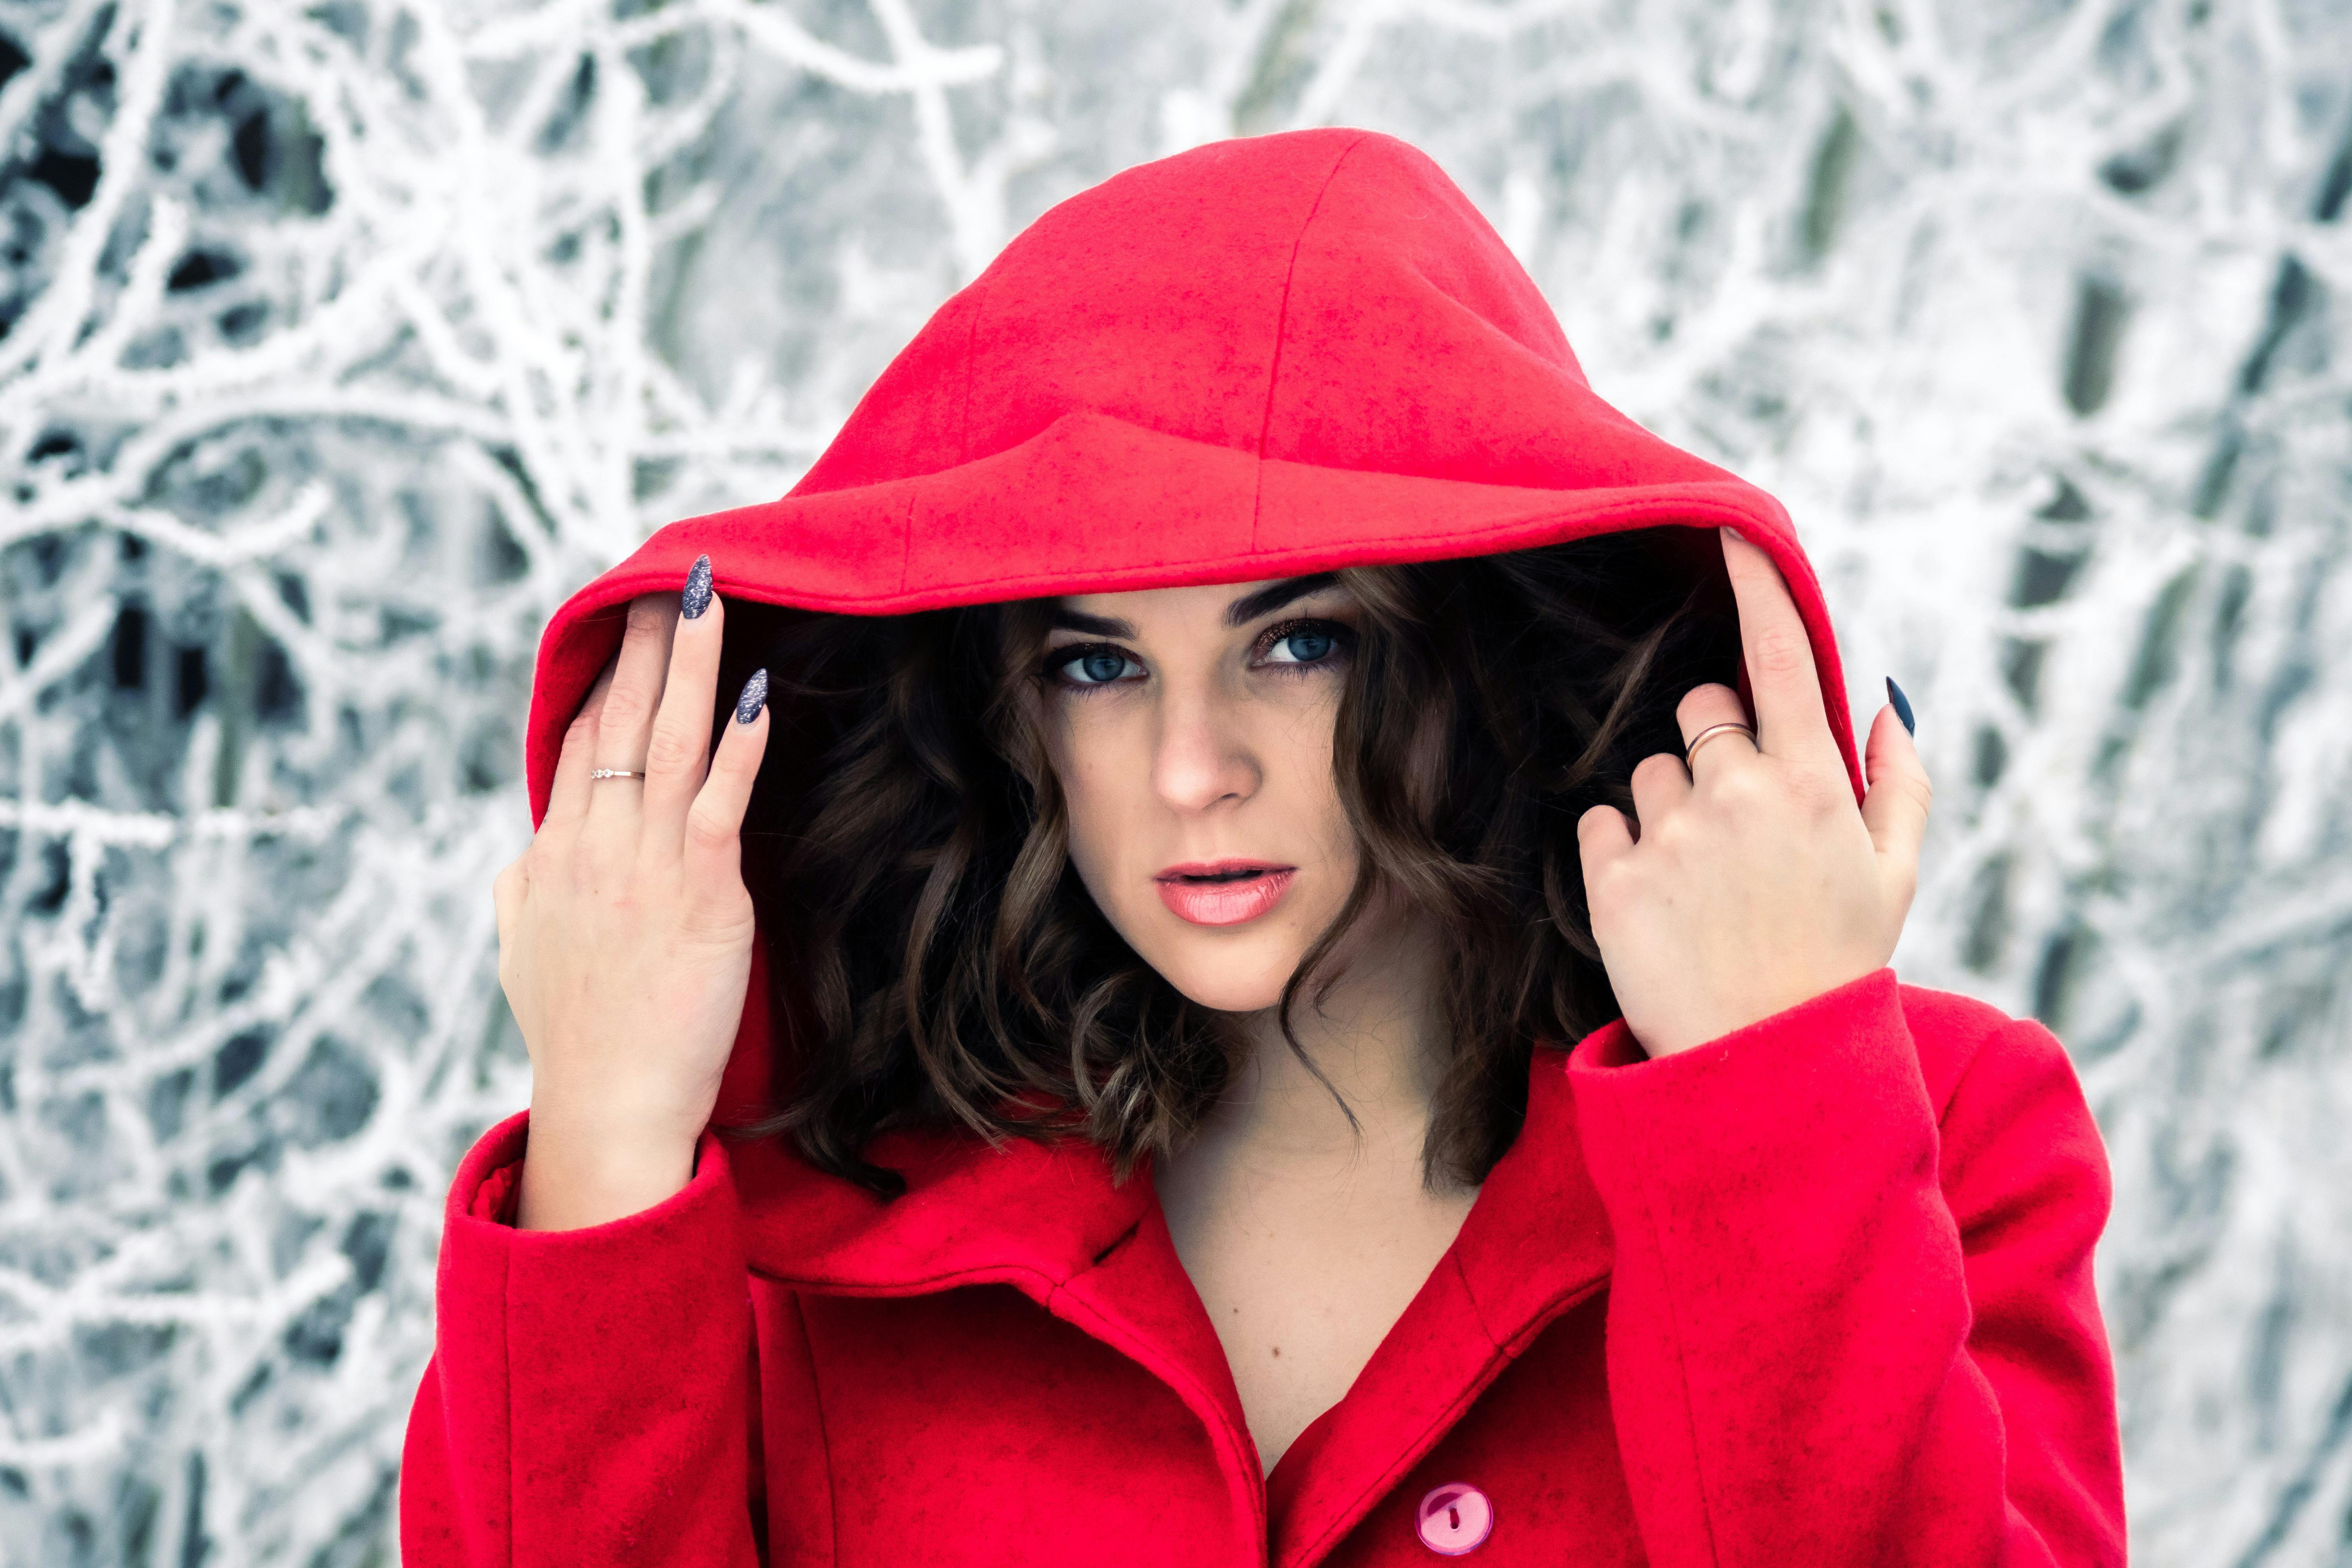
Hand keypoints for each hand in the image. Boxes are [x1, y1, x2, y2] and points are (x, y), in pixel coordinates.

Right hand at [493, 558, 770, 1228]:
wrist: (608, 1108)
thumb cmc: (574, 1039)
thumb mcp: (523, 953)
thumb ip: (525, 891)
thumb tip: (531, 851)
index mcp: (554, 856)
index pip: (581, 742)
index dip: (606, 675)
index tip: (629, 621)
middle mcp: (594, 848)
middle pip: (618, 720)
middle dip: (645, 643)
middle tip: (670, 575)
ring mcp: (646, 868)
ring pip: (667, 741)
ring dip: (690, 662)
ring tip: (708, 596)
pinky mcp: (702, 896)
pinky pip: (719, 802)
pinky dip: (738, 743)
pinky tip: (755, 692)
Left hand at [1576, 528, 1931, 1057]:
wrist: (1768, 1066)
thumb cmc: (1833, 964)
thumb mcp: (1893, 875)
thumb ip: (1899, 781)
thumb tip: (1887, 700)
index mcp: (1812, 786)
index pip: (1779, 658)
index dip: (1755, 587)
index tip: (1731, 533)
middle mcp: (1740, 796)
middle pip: (1700, 711)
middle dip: (1712, 747)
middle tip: (1736, 827)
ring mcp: (1672, 837)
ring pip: (1648, 772)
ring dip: (1668, 808)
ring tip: (1703, 881)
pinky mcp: (1612, 882)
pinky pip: (1601, 824)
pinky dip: (1620, 851)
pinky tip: (1659, 901)